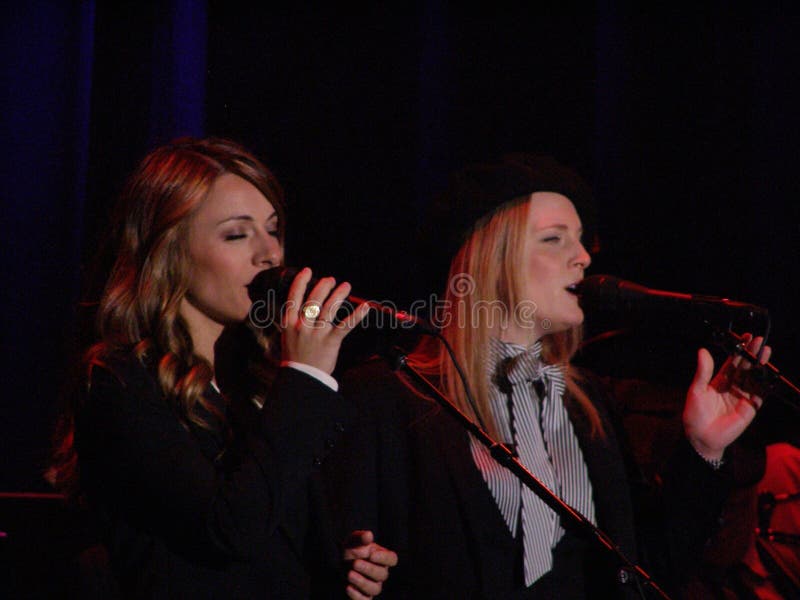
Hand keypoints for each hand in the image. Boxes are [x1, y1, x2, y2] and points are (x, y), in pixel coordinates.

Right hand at [280, 268, 370, 373]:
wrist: (302, 377)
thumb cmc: (296, 355)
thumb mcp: (288, 334)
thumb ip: (294, 318)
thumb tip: (303, 301)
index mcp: (289, 323)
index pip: (294, 297)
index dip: (301, 282)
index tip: (307, 271)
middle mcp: (302, 325)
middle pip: (313, 299)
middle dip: (323, 286)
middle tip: (331, 280)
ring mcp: (316, 333)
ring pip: (329, 309)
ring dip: (338, 294)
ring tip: (345, 286)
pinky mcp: (330, 342)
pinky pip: (345, 326)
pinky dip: (356, 316)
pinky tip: (364, 307)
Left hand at [343, 530, 397, 598]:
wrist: (339, 563)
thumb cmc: (352, 549)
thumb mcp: (353, 540)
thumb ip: (361, 537)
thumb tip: (369, 535)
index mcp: (382, 557)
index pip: (392, 559)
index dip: (384, 558)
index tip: (371, 555)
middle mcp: (380, 573)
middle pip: (382, 575)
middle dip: (369, 569)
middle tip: (355, 563)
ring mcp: (372, 585)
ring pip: (375, 589)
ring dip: (362, 582)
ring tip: (350, 574)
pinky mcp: (363, 597)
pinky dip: (357, 596)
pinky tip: (348, 587)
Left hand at [684, 333, 771, 460]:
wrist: (701, 437)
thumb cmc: (695, 414)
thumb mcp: (697, 390)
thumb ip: (703, 372)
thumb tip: (702, 351)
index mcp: (719, 381)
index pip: (732, 362)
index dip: (739, 350)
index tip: (745, 338)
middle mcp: (732, 387)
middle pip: (745, 367)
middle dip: (751, 354)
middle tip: (758, 340)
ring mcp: (742, 397)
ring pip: (753, 378)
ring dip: (760, 365)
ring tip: (765, 351)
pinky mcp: (750, 408)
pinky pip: (759, 394)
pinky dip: (764, 384)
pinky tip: (768, 373)